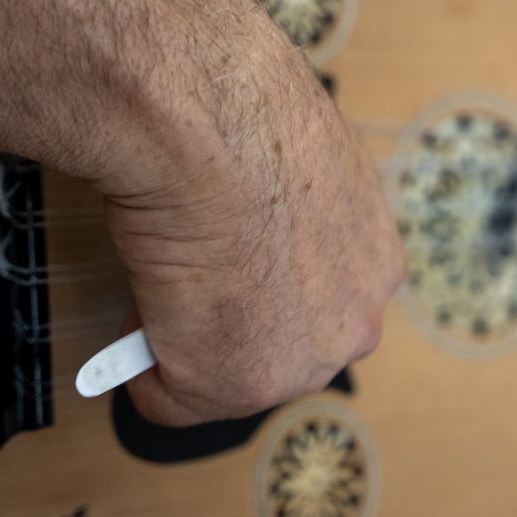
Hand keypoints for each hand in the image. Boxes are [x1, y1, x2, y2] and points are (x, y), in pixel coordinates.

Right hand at [105, 46, 404, 426]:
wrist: (212, 129)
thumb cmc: (246, 119)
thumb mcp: (299, 167)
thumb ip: (294, 214)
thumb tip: (251, 214)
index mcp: (377, 265)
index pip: (319, 304)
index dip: (262, 286)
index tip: (229, 264)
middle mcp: (358, 321)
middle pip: (281, 348)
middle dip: (233, 323)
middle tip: (192, 274)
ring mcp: (303, 363)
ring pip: (229, 375)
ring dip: (187, 343)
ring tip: (168, 279)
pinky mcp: (237, 385)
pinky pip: (168, 397)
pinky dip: (139, 363)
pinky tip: (143, 301)